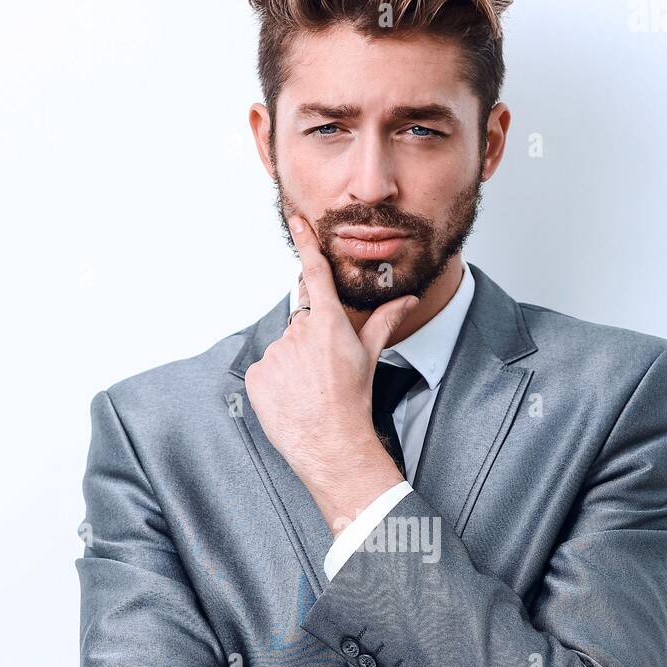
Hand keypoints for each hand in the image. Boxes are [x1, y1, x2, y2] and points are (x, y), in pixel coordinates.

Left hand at [243, 214, 416, 528]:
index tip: (296, 223)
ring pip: (283, 350)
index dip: (306, 245)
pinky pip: (266, 371)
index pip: (315, 274)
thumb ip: (384, 322)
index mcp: (329, 323)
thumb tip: (408, 300)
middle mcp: (299, 332)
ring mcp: (276, 353)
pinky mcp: (258, 375)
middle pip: (301, 325)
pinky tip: (292, 399)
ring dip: (293, 365)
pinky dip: (276, 382)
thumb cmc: (354, 402)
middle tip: (324, 372)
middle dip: (310, 343)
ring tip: (309, 390)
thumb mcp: (370, 358)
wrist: (331, 443)